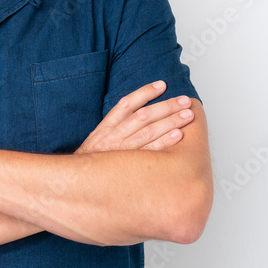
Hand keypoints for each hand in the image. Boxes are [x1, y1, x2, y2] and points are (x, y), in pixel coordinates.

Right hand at [75, 80, 194, 153]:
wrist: (79, 182)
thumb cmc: (94, 160)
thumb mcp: (98, 138)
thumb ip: (115, 124)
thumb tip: (138, 109)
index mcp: (107, 127)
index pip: (127, 104)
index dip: (145, 92)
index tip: (162, 85)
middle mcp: (115, 136)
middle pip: (143, 116)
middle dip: (166, 106)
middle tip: (185, 101)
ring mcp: (123, 151)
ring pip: (148, 131)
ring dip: (170, 121)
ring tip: (188, 115)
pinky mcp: (129, 165)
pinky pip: (149, 151)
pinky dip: (164, 142)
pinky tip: (178, 134)